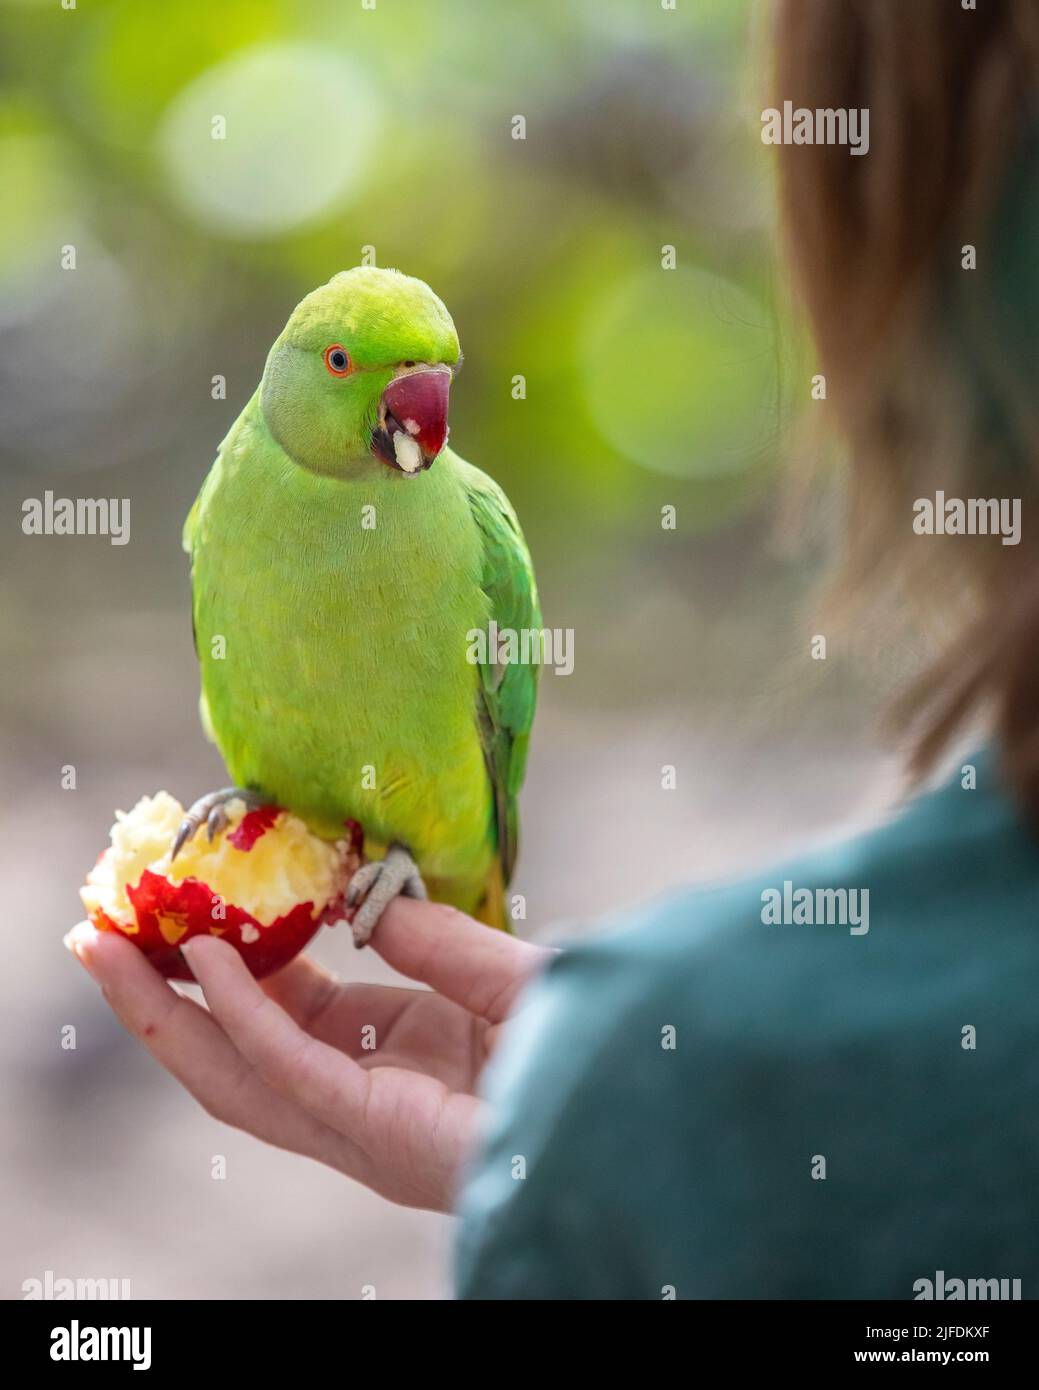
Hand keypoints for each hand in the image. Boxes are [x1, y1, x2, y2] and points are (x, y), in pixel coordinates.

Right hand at [66, 902, 551, 1210]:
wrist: (644, 1101)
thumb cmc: (591, 1049)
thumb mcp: (502, 976)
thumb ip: (438, 942)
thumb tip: (367, 902)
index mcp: (382, 1066)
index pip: (278, 1020)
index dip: (222, 970)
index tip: (184, 911)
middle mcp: (358, 1104)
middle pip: (232, 1056)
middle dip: (160, 1000)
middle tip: (102, 934)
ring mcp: (361, 1126)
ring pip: (234, 1074)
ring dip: (165, 1013)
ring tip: (107, 947)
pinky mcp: (376, 1128)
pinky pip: (290, 1069)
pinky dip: (242, 1013)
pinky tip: (208, 958)